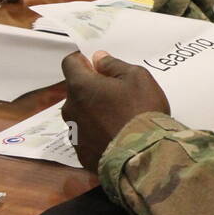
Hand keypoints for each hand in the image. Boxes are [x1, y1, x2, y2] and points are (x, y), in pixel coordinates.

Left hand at [61, 50, 170, 170]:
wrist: (144, 156)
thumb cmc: (141, 110)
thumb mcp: (137, 77)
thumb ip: (113, 65)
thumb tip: (98, 58)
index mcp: (81, 86)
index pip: (69, 63)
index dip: (84, 60)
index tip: (99, 66)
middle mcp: (71, 109)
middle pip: (76, 90)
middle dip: (92, 88)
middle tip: (117, 94)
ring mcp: (74, 133)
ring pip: (80, 114)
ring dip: (93, 112)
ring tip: (119, 118)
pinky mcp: (81, 154)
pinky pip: (86, 136)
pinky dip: (97, 133)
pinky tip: (116, 136)